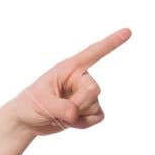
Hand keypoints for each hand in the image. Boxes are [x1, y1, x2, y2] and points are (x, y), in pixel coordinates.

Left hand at [10, 27, 129, 136]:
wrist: (27, 121)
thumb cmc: (30, 104)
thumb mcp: (41, 102)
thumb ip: (60, 107)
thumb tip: (75, 114)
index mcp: (69, 68)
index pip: (93, 52)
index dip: (111, 42)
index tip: (128, 31)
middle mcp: (80, 78)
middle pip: (94, 89)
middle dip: (78, 103)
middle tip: (61, 109)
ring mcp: (86, 94)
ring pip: (94, 105)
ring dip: (77, 115)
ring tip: (60, 114)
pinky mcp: (89, 109)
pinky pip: (98, 117)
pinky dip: (84, 124)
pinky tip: (70, 122)